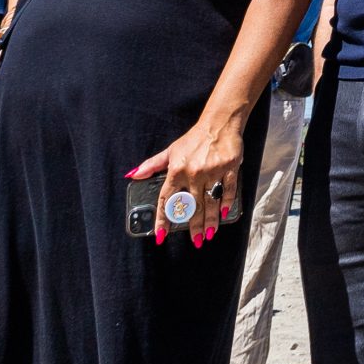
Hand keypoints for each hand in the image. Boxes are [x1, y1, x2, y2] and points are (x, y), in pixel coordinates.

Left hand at [131, 115, 243, 248]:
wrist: (219, 123)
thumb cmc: (194, 138)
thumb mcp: (171, 151)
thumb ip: (152, 165)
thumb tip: (133, 175)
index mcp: (177, 170)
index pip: (167, 200)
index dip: (163, 219)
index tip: (161, 235)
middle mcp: (194, 173)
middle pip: (192, 206)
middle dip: (194, 226)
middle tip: (195, 241)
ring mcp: (213, 171)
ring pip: (210, 202)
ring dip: (210, 220)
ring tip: (209, 234)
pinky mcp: (230, 168)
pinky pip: (228, 190)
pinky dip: (226, 203)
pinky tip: (223, 214)